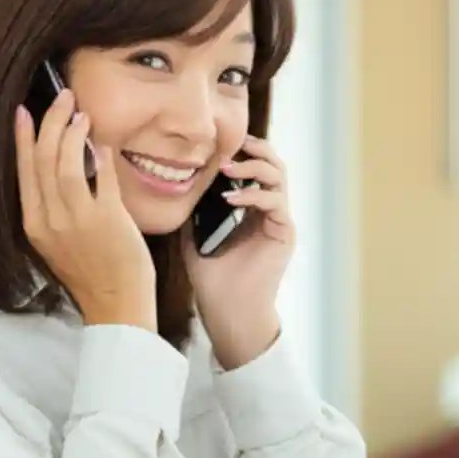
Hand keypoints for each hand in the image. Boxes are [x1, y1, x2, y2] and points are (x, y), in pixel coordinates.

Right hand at [14, 90, 155, 328]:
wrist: (116, 305)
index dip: (22, 137)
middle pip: (42, 159)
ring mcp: (78, 220)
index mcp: (35, 224)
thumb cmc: (92, 272)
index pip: (23, 170)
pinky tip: (102, 144)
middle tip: (63, 97)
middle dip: (50, 121)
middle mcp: (51, 220)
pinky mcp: (107, 221)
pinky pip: (100, 179)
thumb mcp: (60, 240)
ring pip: (65, 164)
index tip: (24, 111)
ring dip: (73, 132)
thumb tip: (64, 165)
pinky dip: (99, 158)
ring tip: (82, 114)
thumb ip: (57, 207)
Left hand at [183, 135, 293, 368]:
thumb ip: (192, 218)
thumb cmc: (214, 284)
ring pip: (279, 177)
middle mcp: (271, 213)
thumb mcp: (195, 242)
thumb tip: (174, 194)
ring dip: (253, 167)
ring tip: (226, 168)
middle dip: (256, 150)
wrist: (229, 314)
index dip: (244, 153)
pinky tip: (229, 199)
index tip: (220, 144)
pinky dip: (253, 195)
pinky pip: (275, 203)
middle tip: (233, 143)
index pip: (256, 170)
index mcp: (254, 213)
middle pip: (274, 165)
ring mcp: (280, 222)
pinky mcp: (284, 234)